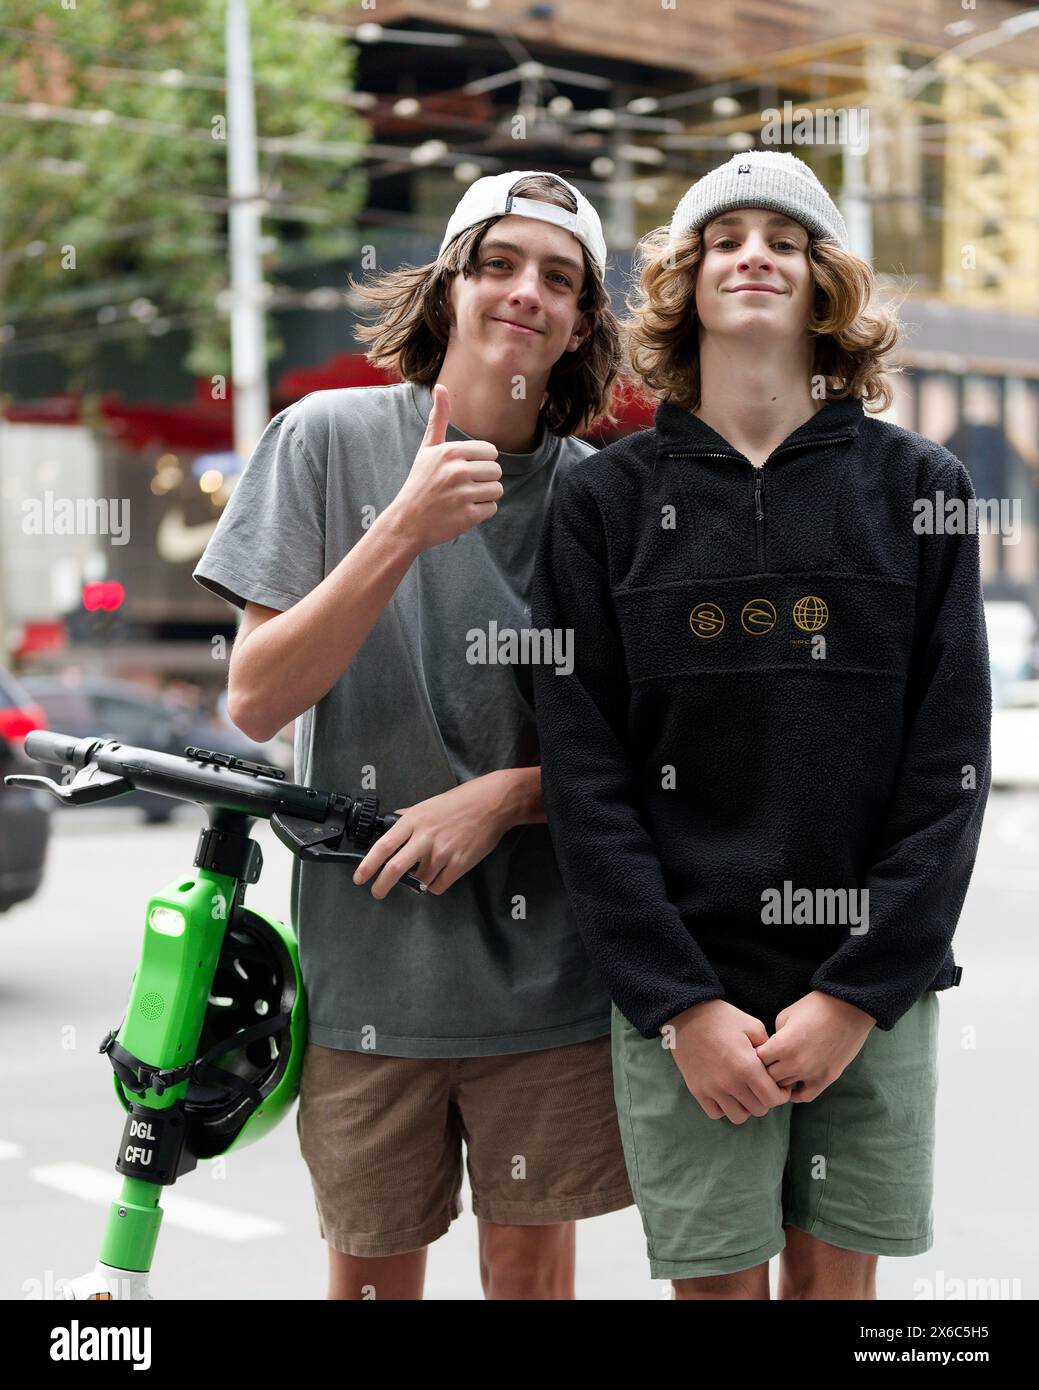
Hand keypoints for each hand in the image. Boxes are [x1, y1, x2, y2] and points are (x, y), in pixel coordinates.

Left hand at [351, 772, 514, 898]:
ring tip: (424, 871)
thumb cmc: (460, 802)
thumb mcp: (427, 805)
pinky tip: (438, 875)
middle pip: (395, 869)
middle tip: (377, 891)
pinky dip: (433, 885)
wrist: (492, 803)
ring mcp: (442, 852)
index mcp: (413, 821)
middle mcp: (424, 837)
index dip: (367, 865)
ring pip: (418, 881)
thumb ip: (408, 817)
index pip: (383, 846)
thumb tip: (392, 825)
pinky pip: (437, 886)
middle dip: (381, 885)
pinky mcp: (458, 864)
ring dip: (416, 882)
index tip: (359, 877)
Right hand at [387, 383, 502, 549]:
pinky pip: (492, 509)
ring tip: (463, 498)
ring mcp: (463, 495)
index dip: (480, 462)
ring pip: (497, 490)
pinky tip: (462, 511)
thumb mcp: (427, 449)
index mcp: (451, 452)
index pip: (491, 452)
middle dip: (484, 480)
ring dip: (484, 496)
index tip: (463, 470)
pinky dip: (481, 512)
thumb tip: (440, 386)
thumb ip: (439, 419)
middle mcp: (458, 471)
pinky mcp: (468, 516)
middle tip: (462, 487)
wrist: (406, 521)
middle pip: (497, 471)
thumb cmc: (419, 483)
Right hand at [665, 998, 791, 1123]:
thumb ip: (769, 1049)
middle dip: (765, 1100)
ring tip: (744, 1092)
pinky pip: (716, 1113)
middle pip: (759, 1110)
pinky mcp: (697, 1091)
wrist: (688, 1014)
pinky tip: (726, 1093)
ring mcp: (711, 1089)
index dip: (782, 1095)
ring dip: (745, 1107)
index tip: (780, 1087)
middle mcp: (729, 1083)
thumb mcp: (753, 1026)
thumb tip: (776, 1067)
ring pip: (739, 1117)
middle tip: (762, 1087)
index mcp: (747, 1067)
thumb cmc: (723, 1018)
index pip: (773, 1098)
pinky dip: (724, 1108)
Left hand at [754, 991, 875, 1102]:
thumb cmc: (815, 1007)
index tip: (756, 1052)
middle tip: (764, 1064)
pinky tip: (791, 1086)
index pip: (756, 1061)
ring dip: (778, 1081)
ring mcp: (811, 1074)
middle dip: (763, 1070)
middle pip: (767, 1078)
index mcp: (782, 1045)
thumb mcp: (785, 1015)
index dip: (754, 1056)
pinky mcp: (826, 1079)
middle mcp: (795, 1063)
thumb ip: (773, 1037)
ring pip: (783, 1088)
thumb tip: (769, 1051)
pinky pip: (804, 1096)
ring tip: (777, 1073)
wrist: (849, 1010)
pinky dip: (795, 1094)